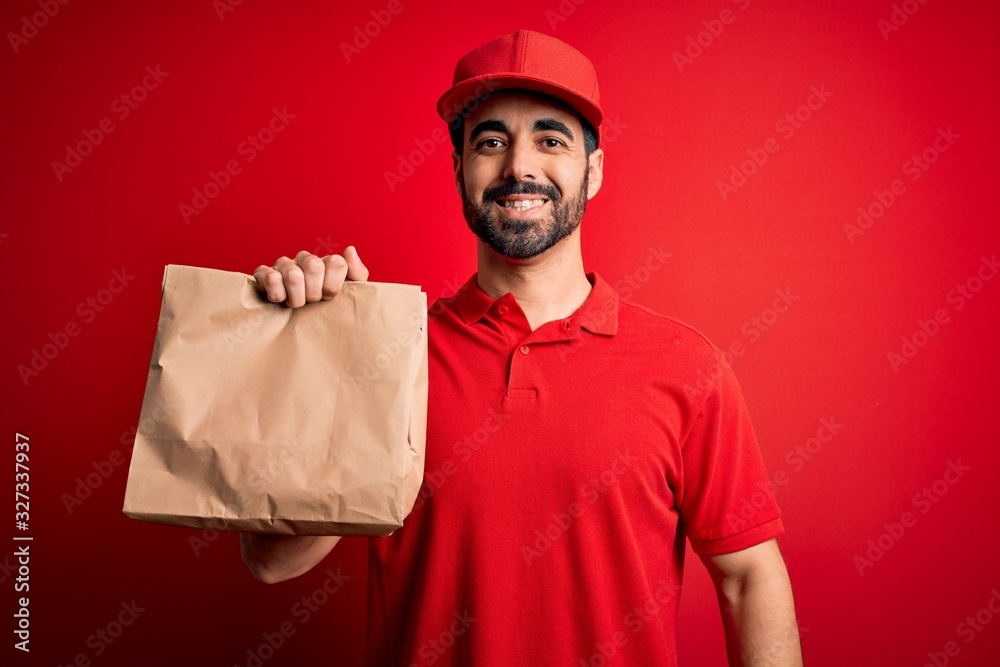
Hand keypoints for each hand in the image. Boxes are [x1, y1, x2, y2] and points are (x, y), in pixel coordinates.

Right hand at [253, 246, 368, 307]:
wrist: (301, 323)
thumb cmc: (326, 307)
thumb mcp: (349, 293)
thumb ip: (357, 273)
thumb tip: (349, 250)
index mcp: (325, 262)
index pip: (336, 263)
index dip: (333, 286)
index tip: (329, 296)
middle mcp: (305, 259)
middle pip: (314, 267)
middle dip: (315, 293)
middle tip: (312, 302)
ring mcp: (284, 265)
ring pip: (293, 275)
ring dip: (297, 298)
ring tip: (297, 304)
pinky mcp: (264, 274)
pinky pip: (271, 278)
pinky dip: (277, 293)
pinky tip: (280, 299)